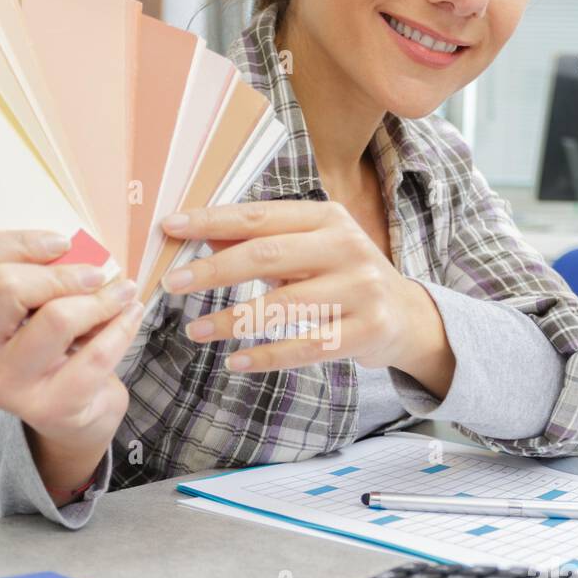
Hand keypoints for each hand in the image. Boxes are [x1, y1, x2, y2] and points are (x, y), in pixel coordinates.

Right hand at [0, 230, 144, 454]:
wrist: (75, 416)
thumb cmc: (53, 350)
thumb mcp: (33, 309)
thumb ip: (38, 275)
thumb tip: (79, 247)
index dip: (17, 242)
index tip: (61, 242)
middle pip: (4, 285)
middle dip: (62, 272)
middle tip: (98, 273)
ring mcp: (5, 385)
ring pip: (54, 318)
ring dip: (99, 299)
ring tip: (122, 293)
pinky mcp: (49, 407)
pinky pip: (95, 354)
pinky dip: (121, 327)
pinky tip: (132, 314)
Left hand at [160, 201, 455, 395]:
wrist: (406, 315)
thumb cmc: (343, 277)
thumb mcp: (308, 250)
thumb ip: (260, 243)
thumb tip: (201, 239)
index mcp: (327, 218)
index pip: (259, 215)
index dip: (212, 221)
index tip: (170, 227)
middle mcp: (347, 247)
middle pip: (268, 256)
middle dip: (214, 270)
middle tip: (173, 282)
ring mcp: (360, 290)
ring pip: (284, 305)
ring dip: (232, 320)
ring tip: (195, 330)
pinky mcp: (366, 331)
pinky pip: (306, 347)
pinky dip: (267, 356)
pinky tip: (235, 361)